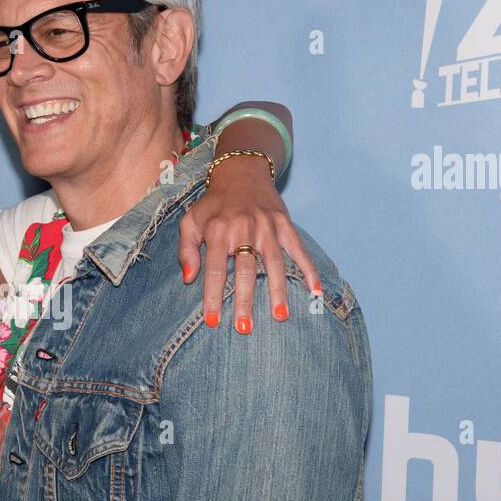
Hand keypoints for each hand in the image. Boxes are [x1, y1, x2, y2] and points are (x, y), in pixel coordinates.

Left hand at [178, 157, 320, 333]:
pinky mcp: (285, 224)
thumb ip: (186, 250)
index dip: (213, 296)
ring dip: (277, 291)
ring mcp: (267, 226)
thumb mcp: (190, 221)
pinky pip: (299, 250)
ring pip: (274, 263)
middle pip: (245, 270)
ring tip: (279, 317)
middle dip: (245, 300)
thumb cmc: (212, 205)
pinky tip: (314, 291)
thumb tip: (188, 280)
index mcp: (218, 229)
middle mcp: (243, 228)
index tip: (213, 321)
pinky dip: (309, 270)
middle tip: (245, 328)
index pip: (215, 269)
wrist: (241, 172)